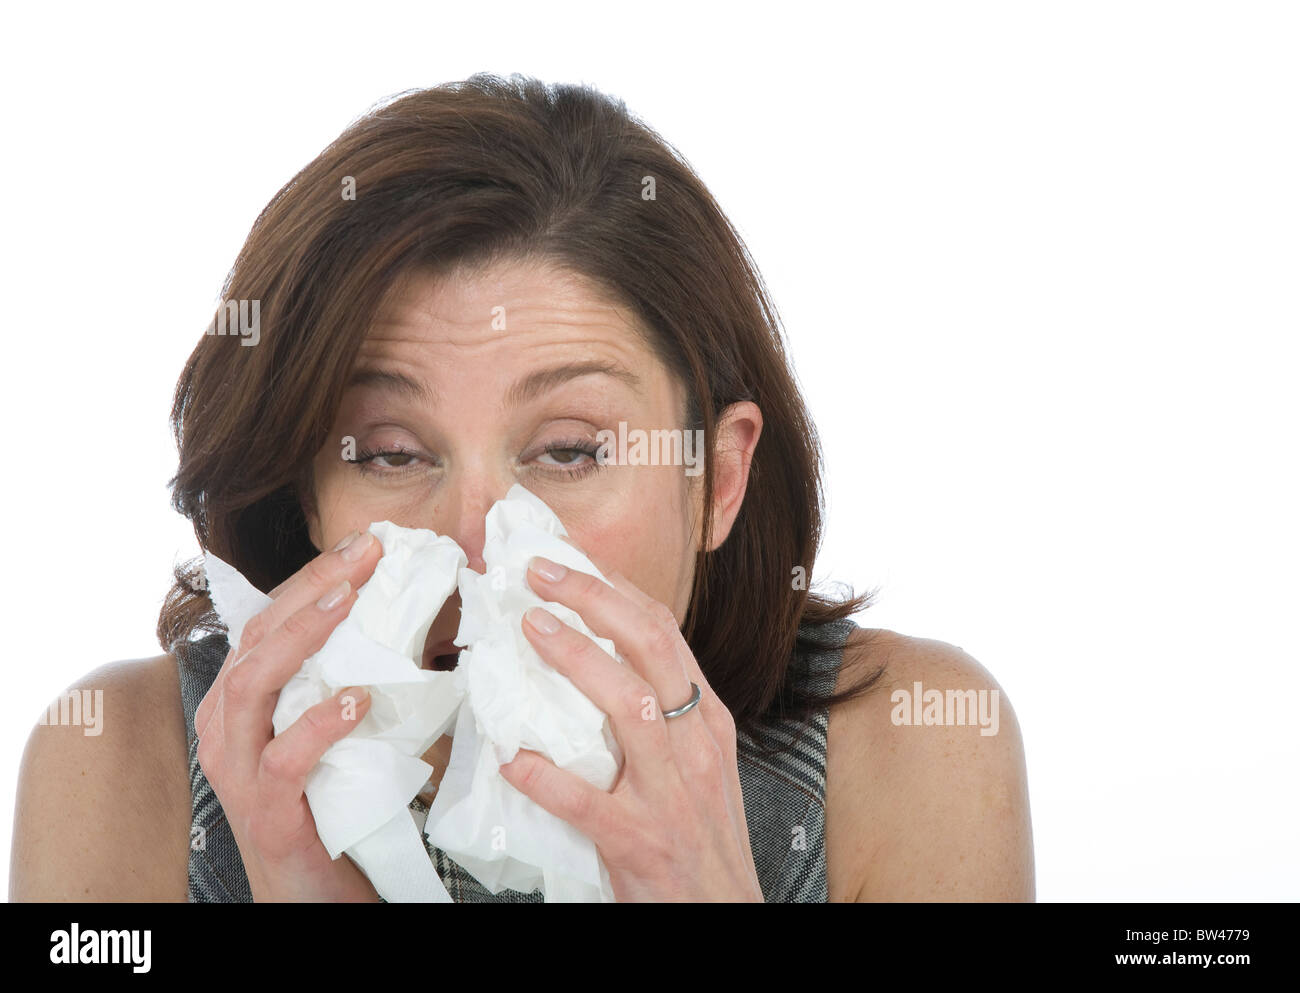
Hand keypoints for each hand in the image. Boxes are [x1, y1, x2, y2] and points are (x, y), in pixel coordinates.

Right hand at [194, 530, 384, 901]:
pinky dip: (318, 724)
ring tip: (351, 604)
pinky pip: (282, 759)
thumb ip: (338, 677)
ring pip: (254, 687)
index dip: (313, 578)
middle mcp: (225, 726)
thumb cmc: (322, 800)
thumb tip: (397, 619)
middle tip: (367, 554)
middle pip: (258, 639)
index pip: (269, 621)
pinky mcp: (267, 811)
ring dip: (304, 640)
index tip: (364, 544)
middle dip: (312, 588)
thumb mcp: (325, 728)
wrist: (309, 891)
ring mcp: (238, 769)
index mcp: (239, 700)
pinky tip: (357, 700)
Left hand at [500, 548, 763, 901]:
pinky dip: (546, 777)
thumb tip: (591, 668)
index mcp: (706, 721)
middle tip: (539, 572)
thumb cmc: (701, 836)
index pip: (665, 634)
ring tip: (529, 628)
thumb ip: (658, 718)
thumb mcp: (698, 764)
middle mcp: (694, 745)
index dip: (615, 589)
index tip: (570, 558)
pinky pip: (586, 801)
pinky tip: (512, 759)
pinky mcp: (639, 841)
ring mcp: (669, 793)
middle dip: (593, 600)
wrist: (724, 914)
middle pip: (651, 647)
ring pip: (627, 706)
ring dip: (575, 660)